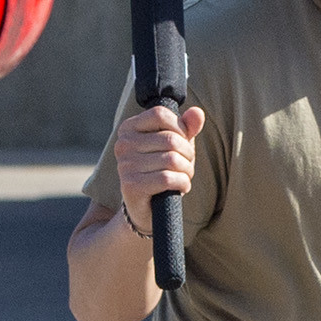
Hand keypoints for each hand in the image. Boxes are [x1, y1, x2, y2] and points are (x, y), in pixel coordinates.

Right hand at [110, 97, 203, 231]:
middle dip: (188, 154)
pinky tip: (181, 187)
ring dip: (187, 170)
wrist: (147, 208)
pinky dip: (182, 183)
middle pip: (170, 139)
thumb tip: (197, 113)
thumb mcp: (176, 146)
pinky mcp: (131, 185)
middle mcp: (123, 144)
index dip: (180, 127)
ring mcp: (125, 165)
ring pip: (172, 160)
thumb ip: (187, 127)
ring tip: (184, 176)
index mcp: (129, 128)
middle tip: (187, 165)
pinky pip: (168, 179)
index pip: (160, 114)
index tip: (183, 141)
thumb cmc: (162, 170)